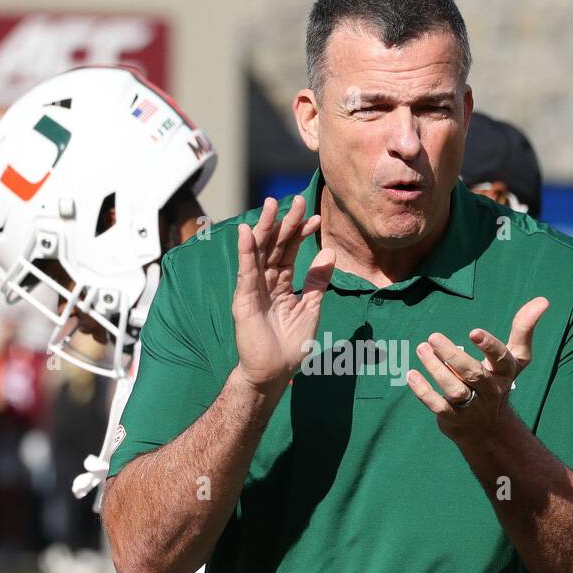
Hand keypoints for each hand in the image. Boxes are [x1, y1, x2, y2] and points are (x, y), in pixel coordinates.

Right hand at [231, 196, 332, 393]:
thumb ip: (318, 281)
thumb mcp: (311, 308)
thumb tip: (329, 253)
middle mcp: (266, 282)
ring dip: (264, 227)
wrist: (274, 372)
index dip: (301, 234)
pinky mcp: (243, 299)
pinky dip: (246, 251)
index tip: (316, 217)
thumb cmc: (290, 345)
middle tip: (297, 199)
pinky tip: (247, 232)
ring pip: (259, 252)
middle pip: (275, 246)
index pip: (291, 251)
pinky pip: (245, 271)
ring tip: (270, 204)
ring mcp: (253, 289)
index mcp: (282, 283)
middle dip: (285, 222)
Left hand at [406, 297, 548, 440]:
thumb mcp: (514, 358)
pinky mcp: (454, 418)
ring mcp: (472, 406)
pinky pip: (438, 405)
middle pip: (473, 373)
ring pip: (454, 389)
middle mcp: (490, 389)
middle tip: (433, 337)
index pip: (501, 358)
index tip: (474, 332)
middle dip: (453, 355)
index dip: (489, 346)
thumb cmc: (497, 382)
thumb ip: (524, 329)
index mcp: (504, 372)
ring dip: (436, 370)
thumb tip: (543, 300)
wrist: (488, 429)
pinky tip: (412, 375)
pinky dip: (424, 392)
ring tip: (422, 349)